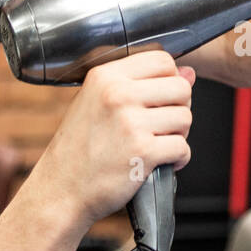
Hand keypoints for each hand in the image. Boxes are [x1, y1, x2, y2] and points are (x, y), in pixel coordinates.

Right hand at [18, 50, 194, 232]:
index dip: (171, 80)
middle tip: (162, 127)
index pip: (162, 60)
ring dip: (178, 135)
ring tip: (158, 145)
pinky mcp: (142, 151)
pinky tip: (160, 163)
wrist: (60, 190)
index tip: (161, 100)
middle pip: (181, 87)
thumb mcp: (98, 104)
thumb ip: (140, 85)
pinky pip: (183, 148)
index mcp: (106, 76)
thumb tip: (189, 73)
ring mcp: (130, 122)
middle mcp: (117, 94)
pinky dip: (178, 159)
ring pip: (185, 118)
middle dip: (179, 109)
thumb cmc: (79, 149)